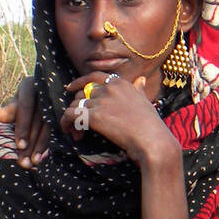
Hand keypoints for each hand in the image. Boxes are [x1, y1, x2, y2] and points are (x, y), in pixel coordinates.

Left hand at [0, 75, 49, 168]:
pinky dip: (50, 144)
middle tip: (24, 162)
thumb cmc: (26, 98)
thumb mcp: (17, 101)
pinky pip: (58, 130)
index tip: (19, 146)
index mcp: (29, 86)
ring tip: (34, 162)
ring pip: (49, 127)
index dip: (23, 128)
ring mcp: (57, 101)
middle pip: (38, 121)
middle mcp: (45, 91)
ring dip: (41, 146)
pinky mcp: (65, 112)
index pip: (26, 108)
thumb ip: (11, 110)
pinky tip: (43, 156)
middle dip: (31, 143)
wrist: (46, 90)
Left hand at [60, 73, 177, 165]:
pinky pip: (70, 115)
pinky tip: (70, 132)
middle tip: (79, 124)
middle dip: (78, 107)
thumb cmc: (151, 125)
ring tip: (77, 133)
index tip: (71, 89)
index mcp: (120, 83)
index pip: (95, 77)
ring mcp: (100, 101)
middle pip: (82, 94)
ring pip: (75, 105)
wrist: (152, 141)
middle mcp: (109, 89)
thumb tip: (140, 80)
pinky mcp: (94, 116)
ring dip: (72, 120)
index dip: (80, 82)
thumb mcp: (145, 102)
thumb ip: (138, 90)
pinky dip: (66, 123)